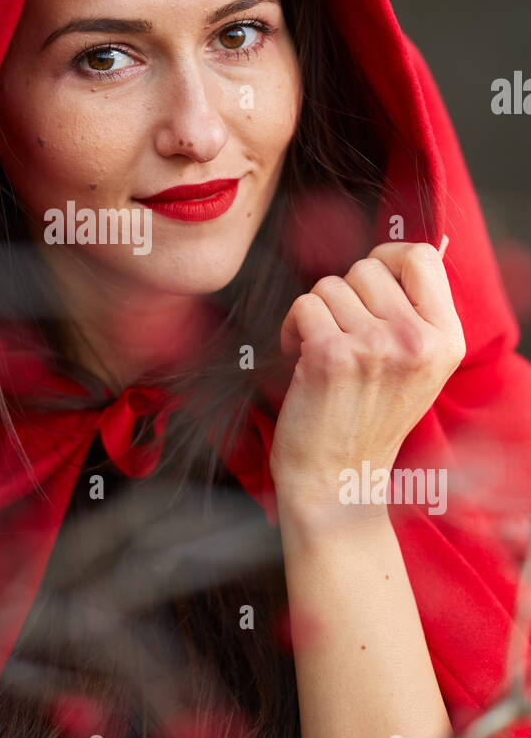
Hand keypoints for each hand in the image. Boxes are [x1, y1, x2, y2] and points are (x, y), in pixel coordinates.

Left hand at [269, 242, 464, 511]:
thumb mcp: (416, 367)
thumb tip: (385, 260)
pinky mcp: (331, 356)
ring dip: (316, 314)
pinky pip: (303, 306)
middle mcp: (416, 341)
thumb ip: (411, 315)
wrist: (338, 480)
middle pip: (366, 268)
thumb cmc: (368, 419)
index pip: (422, 258)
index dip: (387, 258)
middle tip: (341, 335)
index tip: (367, 284)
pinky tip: (301, 358)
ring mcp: (375, 347)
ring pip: (329, 286)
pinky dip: (292, 329)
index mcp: (446, 339)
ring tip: (323, 352)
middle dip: (343, 295)